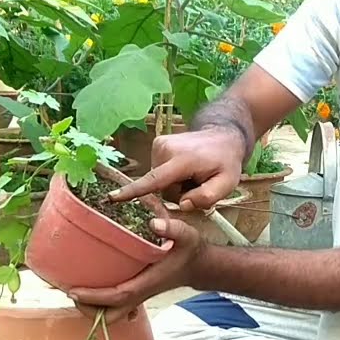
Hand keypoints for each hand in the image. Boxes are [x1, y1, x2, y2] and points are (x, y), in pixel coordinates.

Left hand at [67, 217, 204, 309]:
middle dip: (88, 309)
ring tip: (74, 289)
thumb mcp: (185, 235)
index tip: (73, 291)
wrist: (198, 266)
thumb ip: (172, 228)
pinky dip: (99, 303)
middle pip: (109, 315)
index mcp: (147, 283)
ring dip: (91, 308)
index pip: (117, 296)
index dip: (94, 297)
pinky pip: (114, 306)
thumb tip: (153, 223)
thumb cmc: (189, 251)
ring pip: (110, 314)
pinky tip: (89, 287)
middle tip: (70, 291)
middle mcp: (139, 294)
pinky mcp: (136, 294)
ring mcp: (137, 297)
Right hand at [111, 126, 245, 210]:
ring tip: (193, 173)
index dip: (133, 191)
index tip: (112, 197)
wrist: (223, 135)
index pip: (155, 180)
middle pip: (162, 188)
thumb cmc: (226, 162)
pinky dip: (172, 175)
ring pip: (160, 182)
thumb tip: (183, 204)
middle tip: (198, 182)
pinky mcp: (157, 144)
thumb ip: (206, 197)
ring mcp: (159, 144)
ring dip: (176, 184)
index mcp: (182, 160)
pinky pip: (159, 172)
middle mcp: (166, 149)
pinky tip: (186, 168)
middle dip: (179, 192)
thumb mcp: (227, 183)